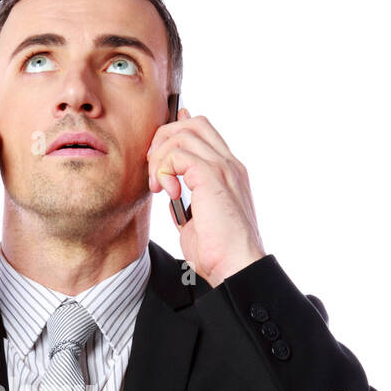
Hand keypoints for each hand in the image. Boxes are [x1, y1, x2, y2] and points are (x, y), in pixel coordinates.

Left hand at [147, 109, 265, 286]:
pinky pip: (178, 153)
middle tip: (154, 173)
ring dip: (160, 158)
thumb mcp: (197, 222)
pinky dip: (164, 170)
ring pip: (182, 133)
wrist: (236, 267)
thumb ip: (188, 202)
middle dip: (164, 140)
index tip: (157, 160)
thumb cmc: (219, 254)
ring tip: (158, 187)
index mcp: (229, 173)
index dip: (176, 135)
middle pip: (193, 123)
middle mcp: (229, 165)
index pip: (203, 133)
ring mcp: (223, 168)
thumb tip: (173, 194)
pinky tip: (168, 193)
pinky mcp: (211, 176)